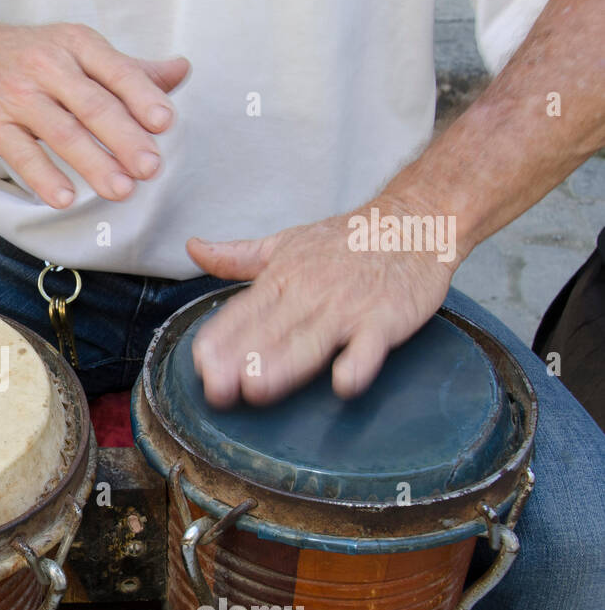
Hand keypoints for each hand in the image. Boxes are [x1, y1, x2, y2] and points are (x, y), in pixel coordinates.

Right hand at [0, 21, 189, 206]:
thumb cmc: (33, 57)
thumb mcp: (80, 51)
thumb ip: (130, 69)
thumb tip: (181, 72)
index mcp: (76, 44)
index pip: (116, 71)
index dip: (142, 97)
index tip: (164, 123)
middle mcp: (47, 66)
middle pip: (92, 106)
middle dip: (124, 139)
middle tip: (150, 168)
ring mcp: (16, 96)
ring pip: (61, 133)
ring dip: (93, 164)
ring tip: (121, 190)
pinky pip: (21, 154)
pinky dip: (44, 177)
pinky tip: (66, 199)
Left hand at [186, 197, 460, 407]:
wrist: (416, 220)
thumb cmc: (345, 240)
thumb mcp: (285, 243)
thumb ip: (236, 256)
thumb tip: (191, 248)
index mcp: (281, 278)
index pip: (242, 311)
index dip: (220, 338)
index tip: (199, 363)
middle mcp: (309, 293)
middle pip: (270, 331)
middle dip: (241, 360)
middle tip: (216, 389)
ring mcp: (348, 307)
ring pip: (311, 340)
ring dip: (285, 364)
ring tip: (257, 388)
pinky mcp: (387, 319)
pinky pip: (371, 344)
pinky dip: (359, 362)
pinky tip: (343, 382)